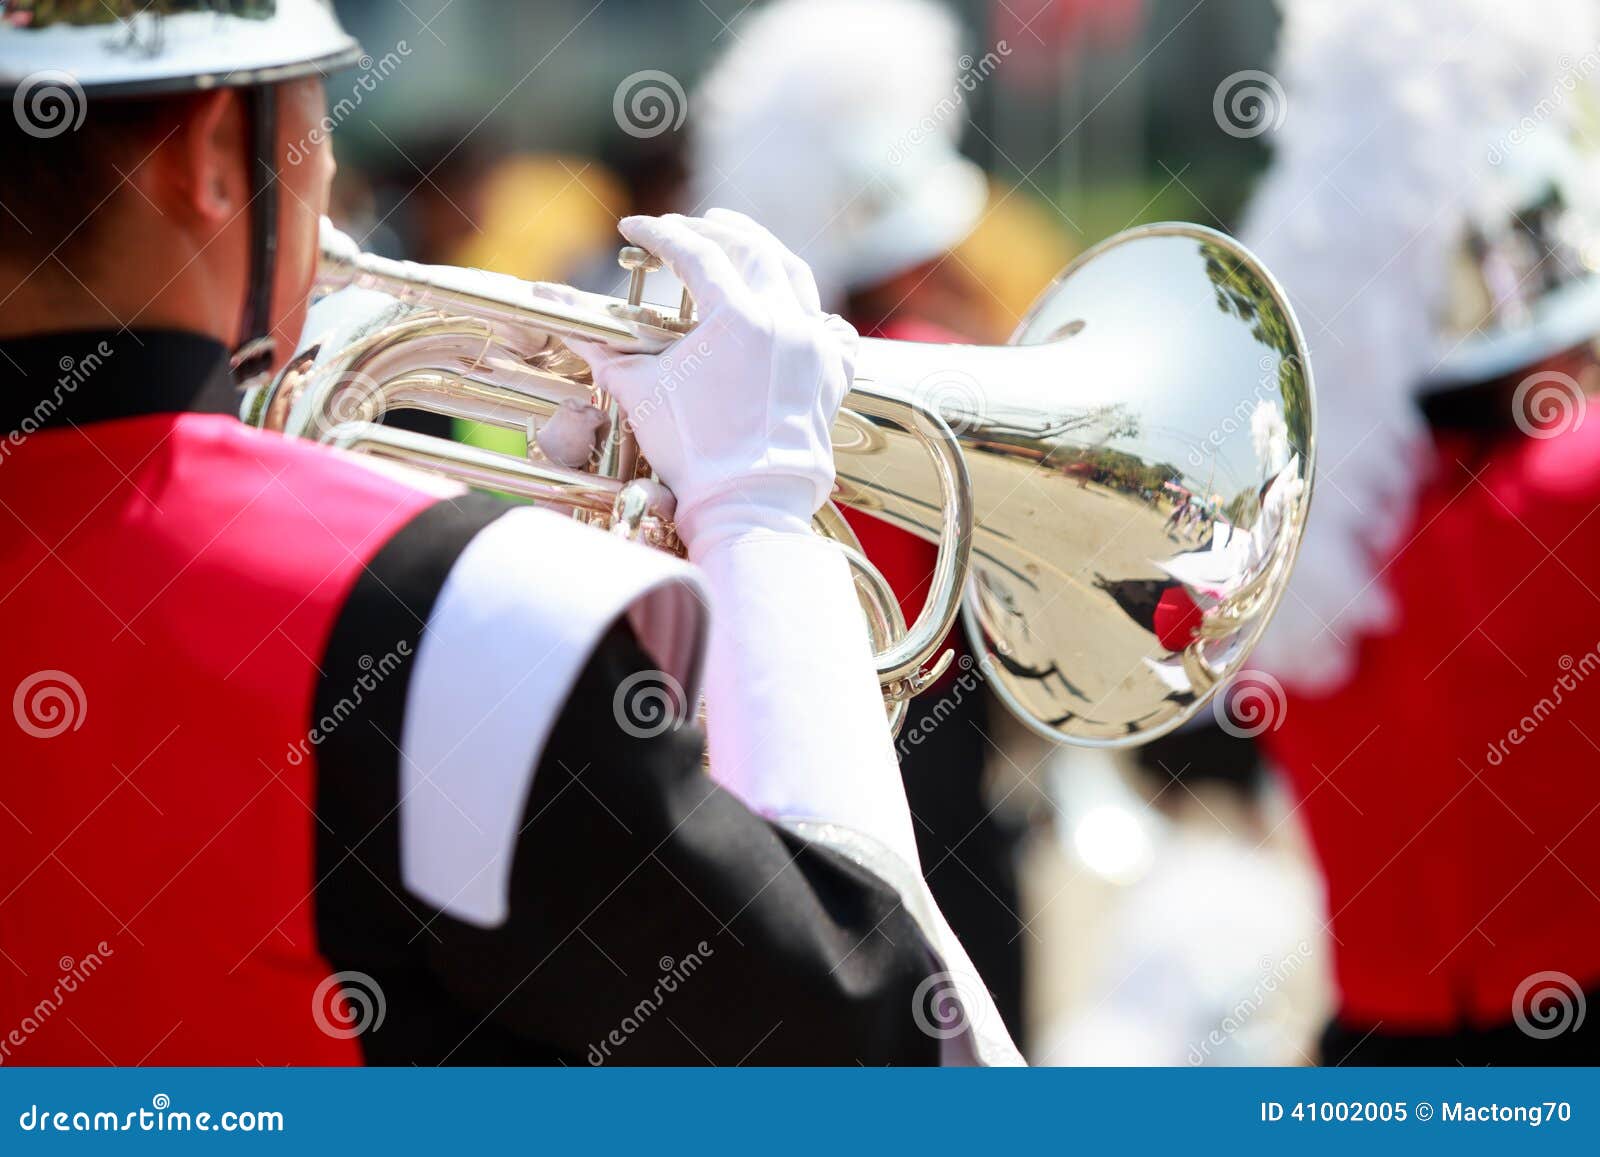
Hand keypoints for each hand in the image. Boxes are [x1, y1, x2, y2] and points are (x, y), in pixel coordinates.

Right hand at [564, 210, 858, 556]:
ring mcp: (816, 347)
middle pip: (753, 250)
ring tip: (740, 245)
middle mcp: (786, 322)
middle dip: (717, 231)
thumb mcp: (641, 393)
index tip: (634, 230)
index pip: (695, 253)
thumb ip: (608, 351)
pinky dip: (809, 310)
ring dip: (765, 255)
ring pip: (796, 278)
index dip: (659, 234)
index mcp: (739, 318)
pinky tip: (792, 308)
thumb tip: (570, 324)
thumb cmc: (693, 453)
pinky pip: (831, 327)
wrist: (749, 505)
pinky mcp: (834, 376)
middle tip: (692, 226)